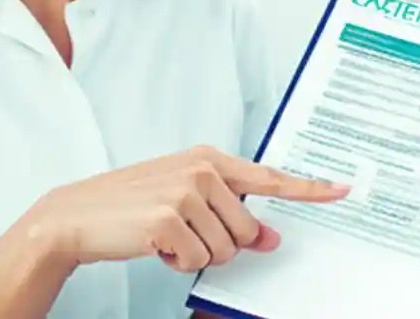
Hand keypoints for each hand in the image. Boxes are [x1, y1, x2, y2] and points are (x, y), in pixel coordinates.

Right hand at [24, 145, 348, 272]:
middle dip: (222, 243)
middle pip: (248, 229)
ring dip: (198, 254)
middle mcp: (202, 169)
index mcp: (208, 158)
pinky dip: (178, 262)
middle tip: (184, 232)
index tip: (343, 190)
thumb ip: (230, 212)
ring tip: (166, 236)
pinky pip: (198, 259)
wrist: (76, 215)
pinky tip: (155, 245)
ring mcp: (186, 191)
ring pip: (227, 248)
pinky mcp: (169, 217)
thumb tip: (270, 238)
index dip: (309, 188)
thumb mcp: (184, 199)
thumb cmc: (132, 206)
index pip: (269, 176)